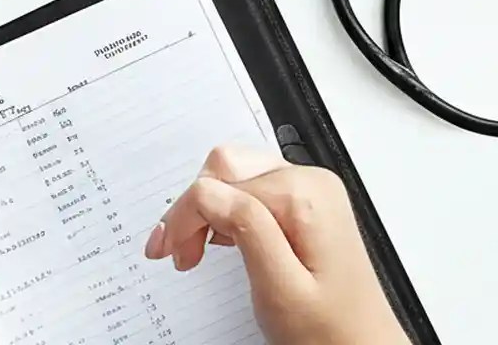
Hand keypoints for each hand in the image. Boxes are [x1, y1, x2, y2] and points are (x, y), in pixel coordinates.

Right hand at [144, 146, 408, 344]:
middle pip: (224, 168)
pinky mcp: (305, 205)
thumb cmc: (331, 332)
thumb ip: (246, 228)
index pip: (218, 184)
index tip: (166, 253)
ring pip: (233, 175)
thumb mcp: (280, 287)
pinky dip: (224, 211)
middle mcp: (310, 182)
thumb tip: (206, 192)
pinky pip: (250, 189)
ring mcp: (309, 191)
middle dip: (192, 208)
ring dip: (205, 209)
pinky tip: (219, 241)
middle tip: (176, 252)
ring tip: (193, 251)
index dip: (184, 219)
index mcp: (304, 195)